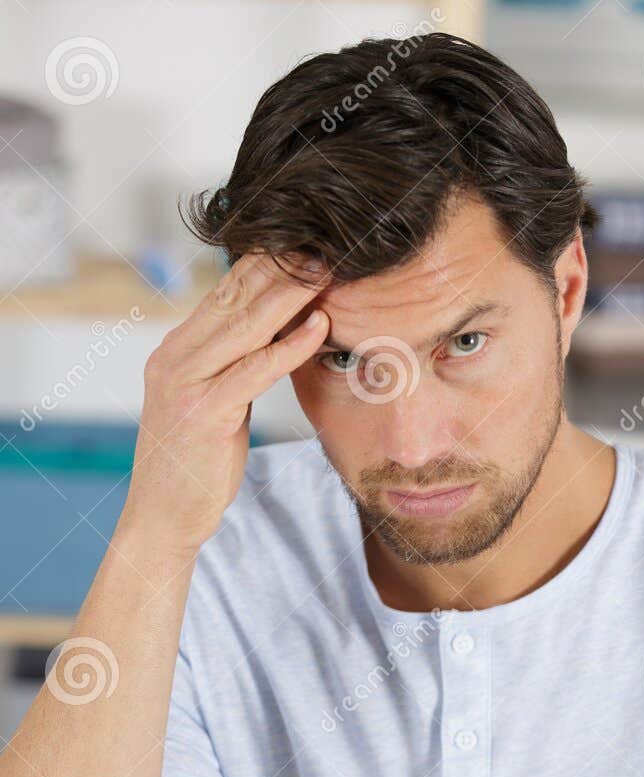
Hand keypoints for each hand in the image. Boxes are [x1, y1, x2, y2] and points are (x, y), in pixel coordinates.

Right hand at [126, 252, 330, 558]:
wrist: (163, 516)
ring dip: (291, 295)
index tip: (302, 242)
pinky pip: (255, 370)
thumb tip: (268, 342)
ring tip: (328, 270)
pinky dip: (291, 346)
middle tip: (323, 240)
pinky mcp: (203, 413)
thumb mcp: (211, 406)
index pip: (223, 294)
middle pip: (235, 300)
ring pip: (246, 327)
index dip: (264, 265)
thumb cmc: (193, 465)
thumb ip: (230, 370)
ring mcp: (185, 383)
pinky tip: (320, 326)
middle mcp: (174, 358)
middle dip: (280, 268)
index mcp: (175, 351)